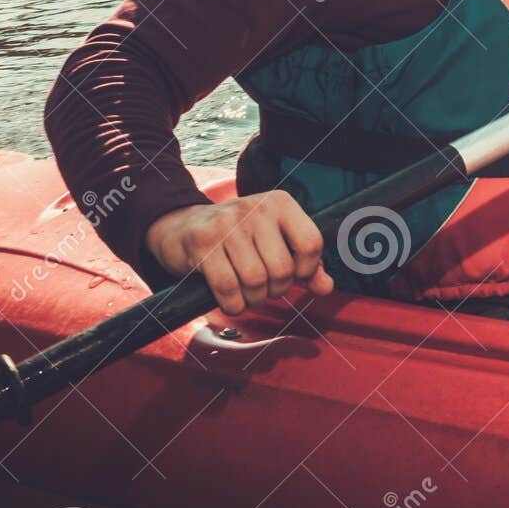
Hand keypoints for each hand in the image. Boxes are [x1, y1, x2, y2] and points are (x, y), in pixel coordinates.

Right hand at [145, 193, 333, 315]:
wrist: (183, 227)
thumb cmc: (237, 238)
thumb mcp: (274, 241)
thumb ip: (304, 264)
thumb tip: (325, 287)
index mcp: (280, 203)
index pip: (311, 243)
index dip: (306, 270)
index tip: (294, 276)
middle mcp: (256, 208)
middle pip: (282, 268)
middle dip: (276, 290)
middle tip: (265, 288)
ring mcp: (227, 223)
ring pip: (255, 281)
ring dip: (253, 299)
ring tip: (247, 293)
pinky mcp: (202, 242)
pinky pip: (228, 289)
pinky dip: (233, 304)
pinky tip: (231, 299)